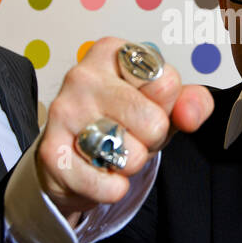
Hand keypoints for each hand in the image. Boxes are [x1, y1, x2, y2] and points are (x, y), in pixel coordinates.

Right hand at [36, 38, 212, 218]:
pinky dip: (113, 189)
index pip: (167, 82)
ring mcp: (63, 112)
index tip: (146, 107)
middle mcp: (83, 75)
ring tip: (113, 152)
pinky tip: (101, 173)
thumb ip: (190, 103)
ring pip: (131, 155)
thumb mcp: (161, 106)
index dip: (166, 107)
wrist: (71, 158)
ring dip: (131, 165)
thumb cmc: (118, 122)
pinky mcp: (51, 152)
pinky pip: (106, 184)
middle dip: (151, 139)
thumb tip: (190, 114)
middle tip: (131, 135)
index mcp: (111, 53)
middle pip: (153, 121)